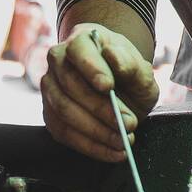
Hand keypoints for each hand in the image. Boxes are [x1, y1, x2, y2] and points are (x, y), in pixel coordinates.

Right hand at [40, 23, 158, 161]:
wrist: (120, 90)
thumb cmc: (129, 76)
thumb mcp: (140, 70)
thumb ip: (131, 64)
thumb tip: (113, 57)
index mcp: (82, 40)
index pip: (78, 50)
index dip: (91, 68)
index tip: (108, 86)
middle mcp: (58, 61)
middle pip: (70, 84)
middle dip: (101, 108)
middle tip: (129, 123)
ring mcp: (50, 88)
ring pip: (63, 111)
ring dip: (96, 131)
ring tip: (123, 141)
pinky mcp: (50, 114)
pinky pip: (64, 133)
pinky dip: (90, 146)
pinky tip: (113, 152)